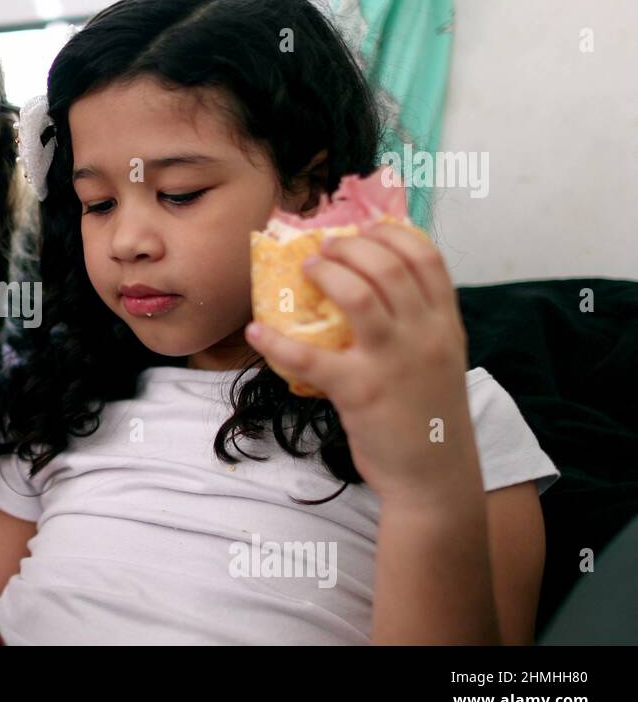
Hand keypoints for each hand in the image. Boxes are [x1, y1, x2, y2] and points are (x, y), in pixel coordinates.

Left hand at [244, 223, 480, 505]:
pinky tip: (256, 332)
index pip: (426, 257)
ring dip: (325, 273)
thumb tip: (375, 285)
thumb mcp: (439, 358)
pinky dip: (276, 340)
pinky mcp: (360, 391)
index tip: (365, 226)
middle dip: (351, 245)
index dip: (391, 232)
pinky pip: (309, 357)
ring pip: (358, 295)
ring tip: (306, 268)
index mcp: (445, 323)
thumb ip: (418, 322)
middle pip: (388, 266)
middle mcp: (424, 335)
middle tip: (326, 246)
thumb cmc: (429, 414)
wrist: (435, 475)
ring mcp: (393, 362)